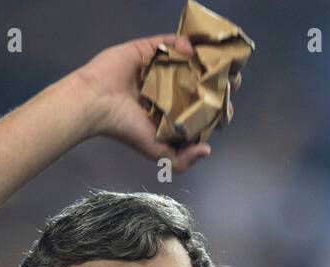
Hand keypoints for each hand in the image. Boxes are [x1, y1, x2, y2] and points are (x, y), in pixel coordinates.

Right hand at [75, 34, 239, 172]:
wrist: (96, 104)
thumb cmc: (125, 129)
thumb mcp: (157, 153)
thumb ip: (181, 160)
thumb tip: (208, 150)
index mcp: (171, 113)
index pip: (201, 109)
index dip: (217, 109)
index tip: (227, 108)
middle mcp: (167, 90)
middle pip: (201, 83)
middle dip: (219, 82)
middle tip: (233, 82)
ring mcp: (159, 69)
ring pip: (190, 61)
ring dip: (208, 60)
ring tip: (221, 63)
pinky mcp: (148, 50)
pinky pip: (171, 43)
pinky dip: (184, 45)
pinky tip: (192, 54)